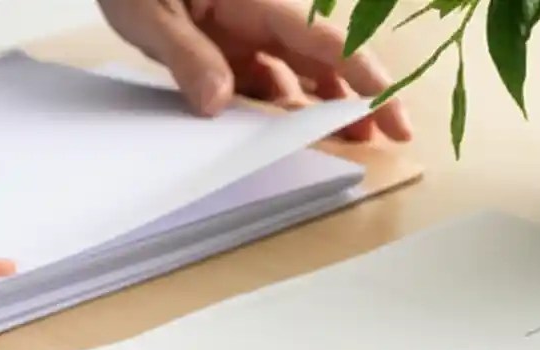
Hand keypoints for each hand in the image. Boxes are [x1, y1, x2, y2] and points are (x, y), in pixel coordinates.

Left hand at [98, 0, 412, 142]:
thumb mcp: (149, 13)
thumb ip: (186, 56)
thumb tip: (219, 103)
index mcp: (256, 0)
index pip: (324, 41)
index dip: (364, 77)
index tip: (391, 112)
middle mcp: (259, 16)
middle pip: (324, 58)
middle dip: (358, 96)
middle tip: (387, 139)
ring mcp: (243, 32)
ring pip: (298, 71)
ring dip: (321, 105)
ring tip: (345, 145)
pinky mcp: (225, 46)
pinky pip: (261, 78)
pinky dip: (275, 105)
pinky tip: (277, 135)